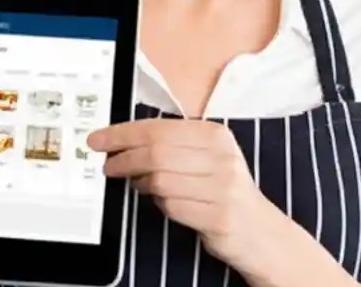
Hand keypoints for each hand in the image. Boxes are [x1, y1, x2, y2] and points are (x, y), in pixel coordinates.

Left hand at [89, 119, 271, 268]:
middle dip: (124, 158)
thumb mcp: (208, 158)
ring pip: (161, 179)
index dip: (122, 133)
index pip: (158, 128)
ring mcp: (222, 188)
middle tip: (108, 164)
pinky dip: (159, 204)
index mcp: (216, 135)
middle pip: (156, 152)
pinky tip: (160, 201)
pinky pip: (172, 206)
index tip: (99, 139)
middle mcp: (221, 158)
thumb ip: (173, 145)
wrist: (261, 231)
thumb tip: (125, 141)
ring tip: (135, 184)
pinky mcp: (218, 217)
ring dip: (140, 183)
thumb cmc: (225, 190)